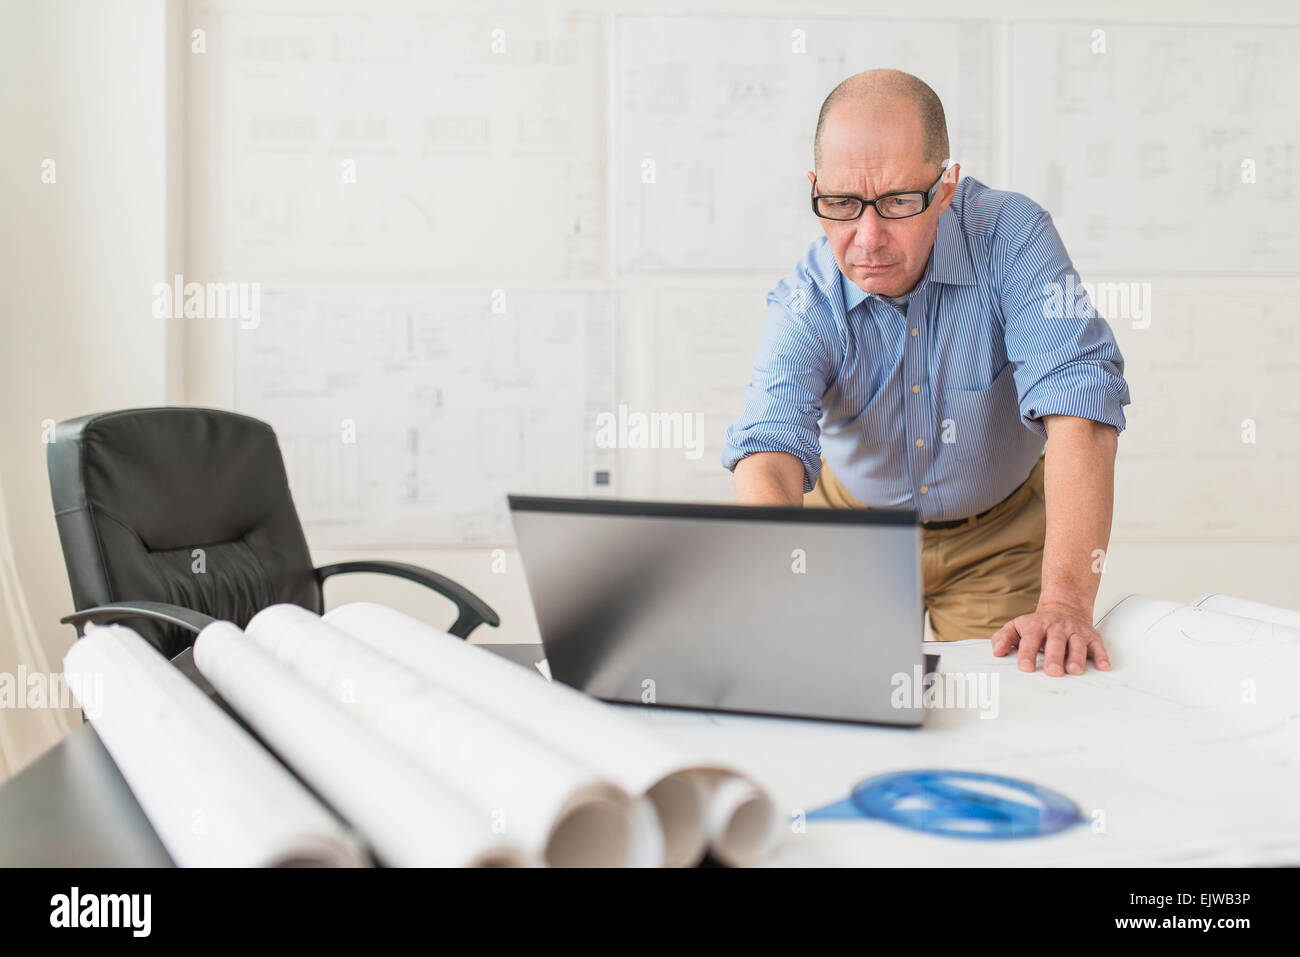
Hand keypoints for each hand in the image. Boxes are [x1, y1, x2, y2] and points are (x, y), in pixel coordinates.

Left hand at [990, 600, 1110, 675]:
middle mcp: (1057, 628)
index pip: (1030, 639)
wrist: (1064, 607)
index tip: (1025, 667)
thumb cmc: (1038, 624)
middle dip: (1054, 657)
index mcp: (1037, 625)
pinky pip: (1098, 646)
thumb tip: (997, 651)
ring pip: (1077, 644)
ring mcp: (1075, 632)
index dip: (1027, 653)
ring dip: (1077, 658)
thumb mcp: (1017, 626)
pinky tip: (1103, 667)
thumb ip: (1004, 638)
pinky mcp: (1091, 637)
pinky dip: (1102, 656)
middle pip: (1056, 642)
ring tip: (1074, 671)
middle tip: (1052, 672)